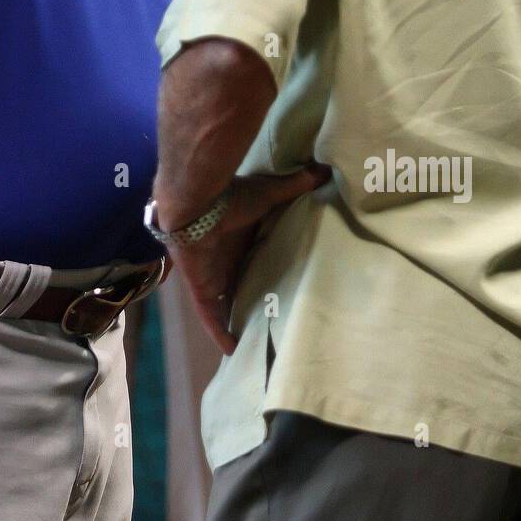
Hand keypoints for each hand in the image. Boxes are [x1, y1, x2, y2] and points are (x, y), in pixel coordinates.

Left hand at [169, 163, 329, 354]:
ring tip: (259, 341)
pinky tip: (233, 351)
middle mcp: (227, 260)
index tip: (287, 285)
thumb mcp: (270, 193)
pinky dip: (219, 332)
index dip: (269, 271)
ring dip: (239, 319)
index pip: (257, 260)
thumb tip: (327, 169)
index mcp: (242, 239)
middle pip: (243, 284)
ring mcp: (213, 276)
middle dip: (255, 300)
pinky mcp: (201, 289)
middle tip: (278, 320)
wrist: (194, 205)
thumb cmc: (231, 198)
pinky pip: (210, 316)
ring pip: (227, 304)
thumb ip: (297, 185)